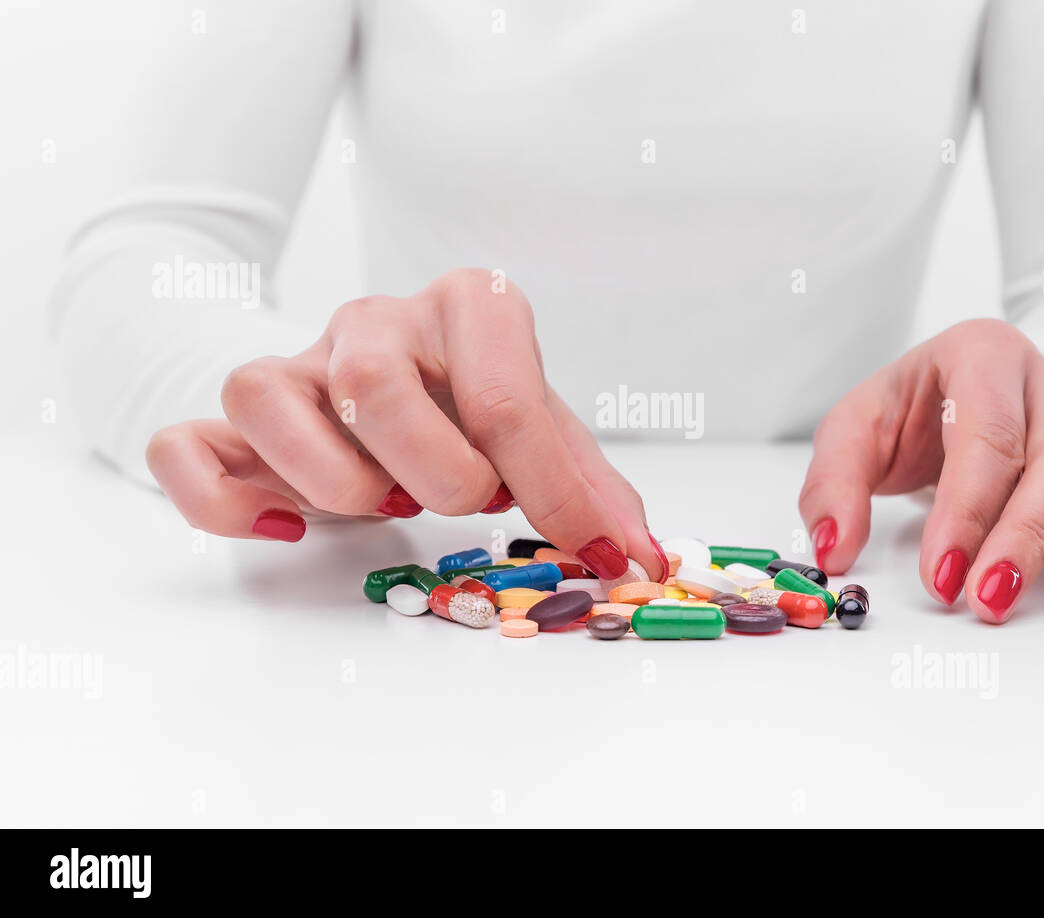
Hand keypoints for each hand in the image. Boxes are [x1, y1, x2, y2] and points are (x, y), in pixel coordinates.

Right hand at [146, 268, 667, 581]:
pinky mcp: (234, 420)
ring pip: (263, 394)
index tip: (587, 547)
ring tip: (380, 501)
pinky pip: (185, 447)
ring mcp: (296, 363)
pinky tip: (288, 526)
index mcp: (469, 307)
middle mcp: (374, 321)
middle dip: (430, 473)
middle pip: (372, 382)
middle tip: (455, 499)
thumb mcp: (546, 434)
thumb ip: (592, 488)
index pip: (506, 396)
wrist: (388, 383)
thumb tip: (638, 557)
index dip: (552, 490)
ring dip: (330, 481)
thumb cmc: (475, 409)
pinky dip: (226, 501)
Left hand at [798, 319, 1043, 624]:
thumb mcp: (857, 428)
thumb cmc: (914, 410)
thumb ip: (833, 484)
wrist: (970, 385)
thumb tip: (832, 549)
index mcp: (986, 355)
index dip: (967, 509)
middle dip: (1028, 536)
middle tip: (991, 600)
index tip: (940, 575)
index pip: (987, 434)